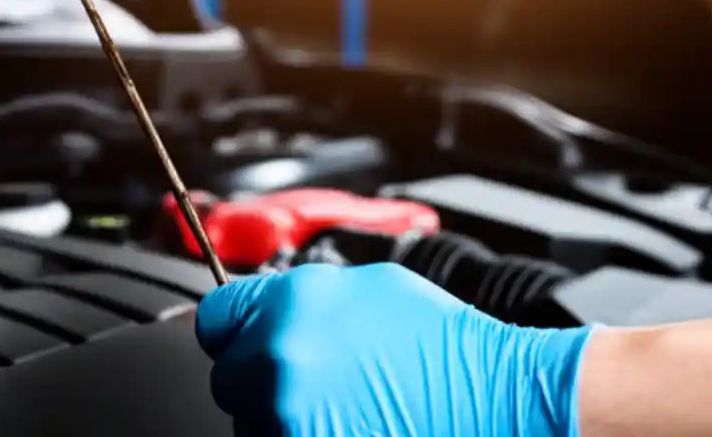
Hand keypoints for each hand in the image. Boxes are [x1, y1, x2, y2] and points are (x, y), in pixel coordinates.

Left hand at [195, 263, 593, 435]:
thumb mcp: (368, 288)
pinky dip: (299, 435)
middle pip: (229, 376)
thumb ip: (300, 296)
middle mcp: (278, 356)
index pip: (215, 318)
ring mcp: (287, 413)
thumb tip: (259, 307)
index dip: (236, 331)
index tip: (249, 343)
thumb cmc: (443, 344)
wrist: (495, 397)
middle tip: (317, 383)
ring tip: (341, 408)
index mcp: (289, 303)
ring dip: (279, 417)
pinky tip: (345, 424)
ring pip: (250, 421)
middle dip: (260, 379)